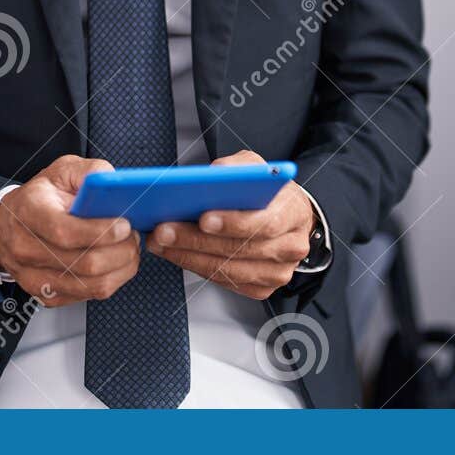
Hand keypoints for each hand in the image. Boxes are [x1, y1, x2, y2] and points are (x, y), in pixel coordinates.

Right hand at [0, 155, 139, 306]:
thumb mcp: (62, 171)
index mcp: (29, 212)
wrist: (10, 225)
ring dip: (121, 269)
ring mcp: (34, 277)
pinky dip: (111, 281)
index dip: (100, 232)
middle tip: (133, 236)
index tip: (125, 225)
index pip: (65, 231)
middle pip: (84, 263)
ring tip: (128, 249)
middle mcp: (26, 248)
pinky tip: (114, 263)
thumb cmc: (40, 197)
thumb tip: (115, 184)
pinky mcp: (46, 295)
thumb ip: (90, 173)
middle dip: (120, 251)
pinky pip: (88, 296)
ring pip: (90, 285)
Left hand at [146, 150, 314, 299]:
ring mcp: (278, 272)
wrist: (287, 217)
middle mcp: (290, 247)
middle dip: (196, 240)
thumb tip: (215, 174)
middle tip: (165, 230)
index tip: (202, 218)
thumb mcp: (256, 167)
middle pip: (240, 249)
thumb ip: (237, 167)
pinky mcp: (262, 288)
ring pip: (229, 270)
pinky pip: (225, 282)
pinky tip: (176, 253)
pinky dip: (196, 267)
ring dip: (189, 257)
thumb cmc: (269, 193)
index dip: (233, 222)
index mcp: (294, 213)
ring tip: (161, 242)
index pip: (266, 222)